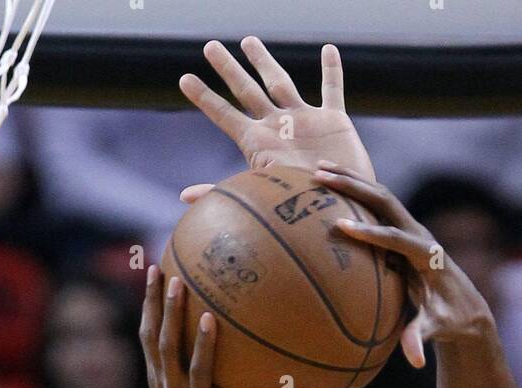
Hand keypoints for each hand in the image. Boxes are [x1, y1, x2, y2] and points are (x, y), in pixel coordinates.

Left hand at [140, 265, 312, 387]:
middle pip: (167, 348)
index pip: (198, 371)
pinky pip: (148, 341)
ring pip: (151, 339)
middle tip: (176, 281)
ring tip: (155, 269)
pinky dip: (149, 313)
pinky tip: (153, 287)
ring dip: (151, 304)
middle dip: (169, 314)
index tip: (207, 316)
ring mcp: (160, 383)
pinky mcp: (154, 377)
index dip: (202, 345)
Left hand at [178, 37, 374, 204]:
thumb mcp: (257, 196)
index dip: (204, 97)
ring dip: (264, 61)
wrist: (337, 211)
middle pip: (246, 90)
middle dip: (228, 68)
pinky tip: (328, 50)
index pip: (223, 114)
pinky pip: (332, 90)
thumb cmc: (297, 210)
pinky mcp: (334, 123)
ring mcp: (304, 122)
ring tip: (248, 41)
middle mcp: (277, 128)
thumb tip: (183, 196)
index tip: (184, 79)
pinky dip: (332, 70)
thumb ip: (222, 191)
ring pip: (280, 82)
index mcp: (257, 143)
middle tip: (210, 47)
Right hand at [314, 164, 496, 368]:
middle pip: (385, 202)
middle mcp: (419, 234)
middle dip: (353, 188)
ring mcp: (411, 229)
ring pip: (379, 196)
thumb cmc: (450, 320)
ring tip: (317, 170)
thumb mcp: (438, 330)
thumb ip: (422, 338)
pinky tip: (328, 186)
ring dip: (350, 181)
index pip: (397, 239)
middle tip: (320, 177)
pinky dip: (353, 193)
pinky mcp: (402, 231)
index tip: (340, 226)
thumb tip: (414, 360)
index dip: (371, 233)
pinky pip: (376, 207)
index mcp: (427, 256)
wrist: (467, 305)